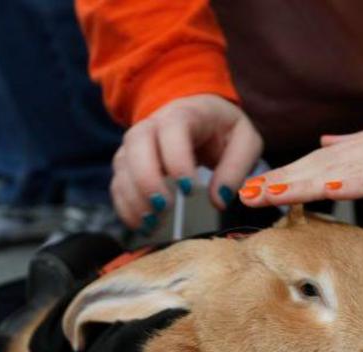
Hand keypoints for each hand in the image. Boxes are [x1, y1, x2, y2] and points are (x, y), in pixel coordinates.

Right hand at [112, 94, 262, 230]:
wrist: (199, 116)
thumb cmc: (223, 129)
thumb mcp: (244, 141)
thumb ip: (236, 167)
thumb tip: (219, 200)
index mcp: (185, 114)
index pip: (172, 130)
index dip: (177, 160)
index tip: (189, 190)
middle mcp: (152, 125)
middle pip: (136, 144)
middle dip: (147, 179)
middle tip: (164, 208)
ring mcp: (135, 144)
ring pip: (122, 166)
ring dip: (134, 198)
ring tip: (153, 224)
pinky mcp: (127, 164)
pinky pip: (118, 184)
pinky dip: (126, 207)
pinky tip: (142, 225)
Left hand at [240, 86, 362, 206]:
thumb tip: (327, 148)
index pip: (324, 166)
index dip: (288, 178)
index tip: (255, 191)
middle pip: (324, 168)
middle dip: (283, 183)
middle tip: (244, 196)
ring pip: (345, 170)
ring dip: (305, 183)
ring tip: (269, 193)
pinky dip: (356, 181)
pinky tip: (329, 188)